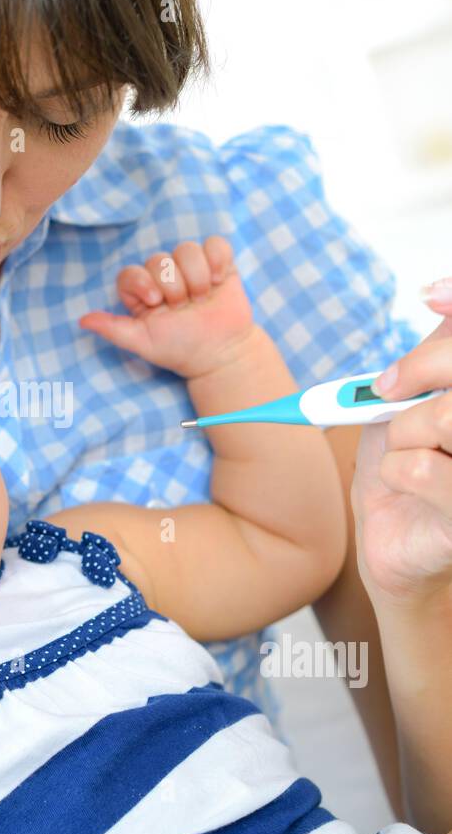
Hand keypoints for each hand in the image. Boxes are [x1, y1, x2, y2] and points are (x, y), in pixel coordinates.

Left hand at [78, 237, 254, 377]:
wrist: (219, 353)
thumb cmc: (179, 349)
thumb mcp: (143, 342)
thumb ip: (113, 329)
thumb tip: (82, 321)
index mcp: (142, 291)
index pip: (131, 272)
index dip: (143, 282)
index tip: (156, 302)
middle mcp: (164, 275)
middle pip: (160, 259)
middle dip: (173, 287)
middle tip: (183, 308)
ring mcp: (191, 267)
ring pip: (187, 249)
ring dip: (197, 278)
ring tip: (201, 299)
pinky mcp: (218, 263)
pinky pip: (215, 244)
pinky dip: (218, 260)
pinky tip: (218, 282)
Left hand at [352, 312, 451, 605]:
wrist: (397, 541)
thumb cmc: (409, 462)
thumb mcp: (414, 393)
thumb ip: (438, 348)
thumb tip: (438, 293)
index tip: (428, 296)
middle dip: (417, 373)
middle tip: (387, 391)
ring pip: (445, 417)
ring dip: (404, 433)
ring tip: (407, 453)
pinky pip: (423, 469)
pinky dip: (397, 473)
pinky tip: (410, 490)